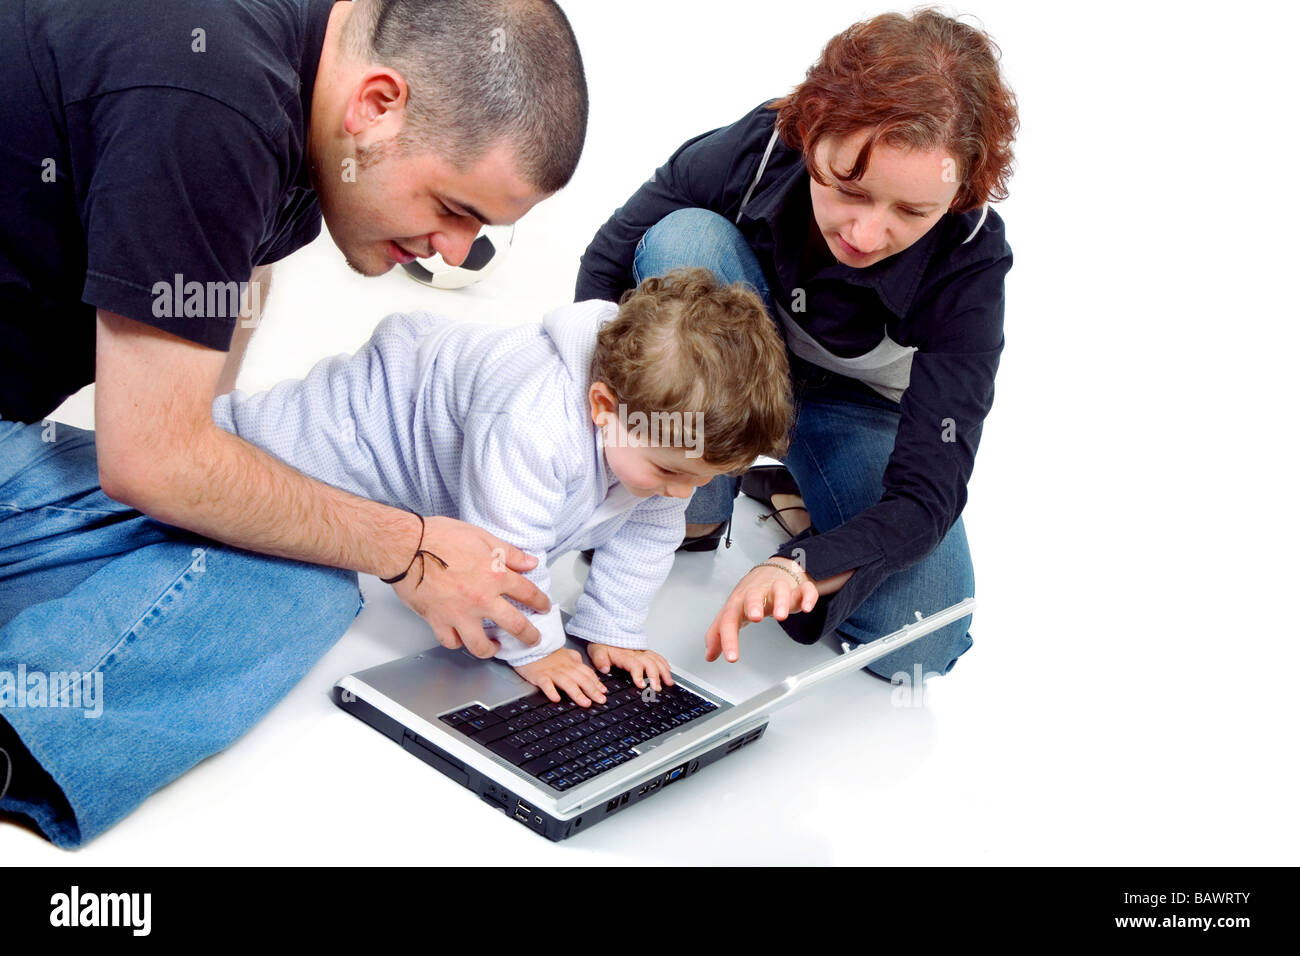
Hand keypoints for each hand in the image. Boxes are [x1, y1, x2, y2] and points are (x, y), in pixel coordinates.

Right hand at [389, 515, 550, 658]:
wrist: (406, 546)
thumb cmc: (439, 537)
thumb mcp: (481, 537)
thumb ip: (509, 553)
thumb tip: (530, 562)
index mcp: (495, 575)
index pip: (528, 593)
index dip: (540, 601)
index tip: (544, 606)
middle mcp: (481, 599)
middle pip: (515, 626)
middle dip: (529, 636)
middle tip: (534, 640)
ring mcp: (459, 614)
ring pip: (481, 645)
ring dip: (492, 649)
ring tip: (495, 647)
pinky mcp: (438, 621)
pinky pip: (451, 642)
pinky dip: (457, 643)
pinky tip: (462, 639)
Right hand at [514, 649, 608, 706]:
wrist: (528, 645)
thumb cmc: (545, 652)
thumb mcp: (564, 653)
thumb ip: (575, 660)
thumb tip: (585, 667)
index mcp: (571, 663)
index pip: (587, 673)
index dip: (597, 683)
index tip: (604, 692)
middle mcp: (564, 668)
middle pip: (581, 679)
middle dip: (593, 691)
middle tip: (601, 701)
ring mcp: (552, 672)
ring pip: (567, 683)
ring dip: (578, 694)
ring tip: (585, 703)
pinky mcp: (539, 676)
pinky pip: (546, 684)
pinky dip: (551, 691)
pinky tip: (556, 699)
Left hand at [587, 644, 673, 693]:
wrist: (607, 631)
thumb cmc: (603, 644)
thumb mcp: (596, 651)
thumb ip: (600, 659)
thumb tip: (604, 668)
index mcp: (624, 655)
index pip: (634, 664)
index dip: (639, 675)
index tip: (641, 685)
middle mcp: (636, 652)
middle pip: (649, 663)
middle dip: (655, 676)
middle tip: (657, 688)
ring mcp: (642, 651)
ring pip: (656, 660)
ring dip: (664, 671)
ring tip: (668, 682)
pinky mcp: (645, 651)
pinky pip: (658, 656)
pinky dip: (665, 664)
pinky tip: (668, 671)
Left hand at [704, 557, 818, 663]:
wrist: (771, 571)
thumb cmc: (751, 595)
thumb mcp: (732, 613)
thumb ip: (719, 634)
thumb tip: (709, 654)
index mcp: (739, 601)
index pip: (729, 619)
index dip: (729, 639)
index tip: (732, 657)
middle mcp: (758, 593)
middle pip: (753, 595)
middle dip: (754, 604)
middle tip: (755, 617)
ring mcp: (778, 588)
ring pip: (780, 589)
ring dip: (781, 601)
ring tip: (780, 616)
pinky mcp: (798, 588)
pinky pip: (805, 589)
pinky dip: (808, 596)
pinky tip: (807, 607)